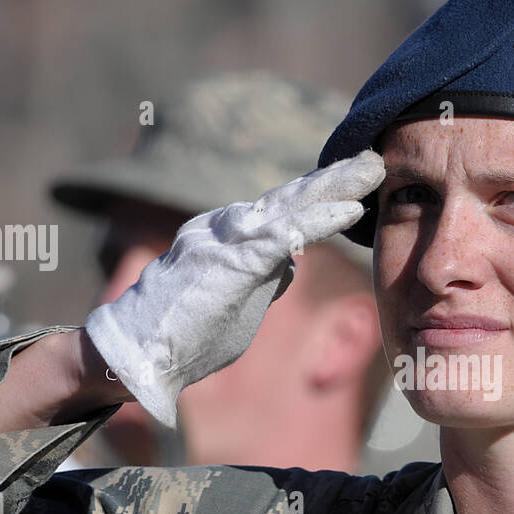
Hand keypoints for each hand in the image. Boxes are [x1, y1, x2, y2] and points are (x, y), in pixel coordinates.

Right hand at [83, 150, 383, 427]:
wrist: (140, 353)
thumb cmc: (186, 335)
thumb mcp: (237, 302)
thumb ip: (263, 277)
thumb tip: (291, 263)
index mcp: (227, 237)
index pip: (282, 210)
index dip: (320, 194)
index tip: (356, 179)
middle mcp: (224, 227)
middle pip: (289, 197)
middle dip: (333, 178)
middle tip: (373, 159)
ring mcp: (224, 239)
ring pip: (288, 206)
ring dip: (332, 188)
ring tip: (370, 170)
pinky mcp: (228, 261)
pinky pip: (281, 236)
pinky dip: (317, 222)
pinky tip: (347, 211)